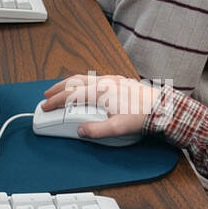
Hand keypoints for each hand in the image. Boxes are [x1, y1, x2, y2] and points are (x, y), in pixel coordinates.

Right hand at [40, 73, 158, 139]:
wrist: (162, 107)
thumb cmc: (143, 116)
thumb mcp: (117, 128)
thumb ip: (96, 130)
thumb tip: (80, 131)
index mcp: (100, 91)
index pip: (71, 95)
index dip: (55, 101)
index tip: (45, 107)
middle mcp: (104, 82)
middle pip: (74, 82)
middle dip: (58, 89)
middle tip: (46, 95)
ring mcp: (112, 80)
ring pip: (83, 78)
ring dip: (69, 84)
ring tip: (61, 90)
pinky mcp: (119, 81)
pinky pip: (94, 78)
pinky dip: (82, 82)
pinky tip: (83, 88)